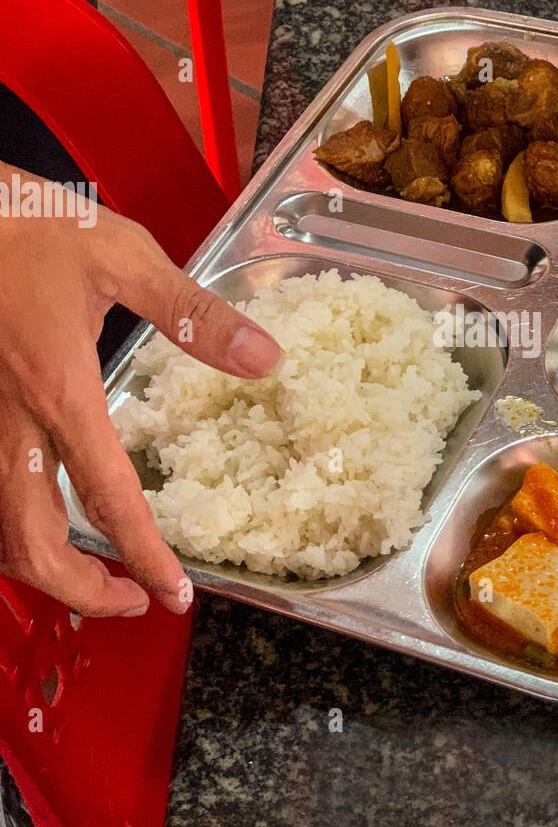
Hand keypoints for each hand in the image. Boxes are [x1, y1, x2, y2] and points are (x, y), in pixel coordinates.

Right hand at [0, 166, 280, 617]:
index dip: (143, 557)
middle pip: (30, 542)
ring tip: (95, 577)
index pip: (107, 498)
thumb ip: (193, 315)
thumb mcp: (123, 257)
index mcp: (59, 389)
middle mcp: (9, 420)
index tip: (173, 595)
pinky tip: (48, 522)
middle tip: (132, 602)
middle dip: (80, 590)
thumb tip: (264, 359)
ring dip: (44, 569)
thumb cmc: (28, 224)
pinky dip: (17, 527)